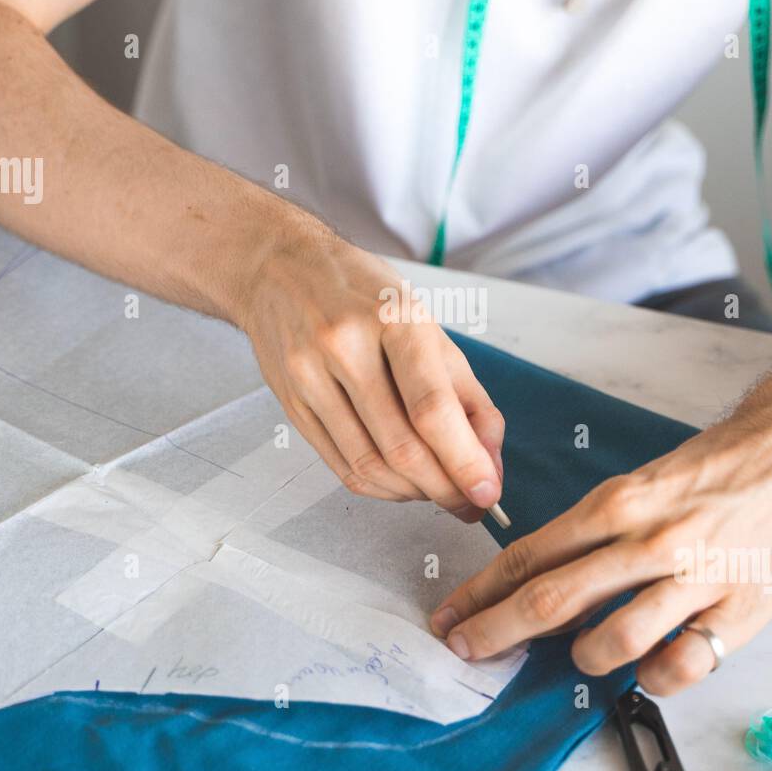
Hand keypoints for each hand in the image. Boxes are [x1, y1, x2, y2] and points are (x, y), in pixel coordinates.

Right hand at [242, 212, 503, 519]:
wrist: (281, 269)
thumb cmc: (362, 293)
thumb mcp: (428, 325)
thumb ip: (466, 393)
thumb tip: (490, 460)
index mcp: (393, 319)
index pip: (431, 408)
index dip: (464, 460)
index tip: (487, 490)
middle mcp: (346, 347)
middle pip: (401, 446)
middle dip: (444, 488)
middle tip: (468, 501)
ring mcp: (310, 376)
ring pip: (369, 465)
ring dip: (413, 493)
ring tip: (437, 491)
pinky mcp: (290, 403)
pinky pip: (340, 466)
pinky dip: (379, 487)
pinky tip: (400, 483)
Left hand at [430, 358, 771, 689]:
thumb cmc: (718, 466)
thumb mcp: (645, 482)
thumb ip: (597, 531)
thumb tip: (542, 581)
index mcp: (619, 502)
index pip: (530, 555)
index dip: (482, 592)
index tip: (452, 615)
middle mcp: (649, 540)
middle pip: (551, 600)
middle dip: (496, 632)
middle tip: (465, 649)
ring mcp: (695, 578)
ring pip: (610, 641)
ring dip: (579, 658)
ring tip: (578, 655)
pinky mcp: (740, 611)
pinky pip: (679, 667)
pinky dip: (653, 678)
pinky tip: (649, 667)